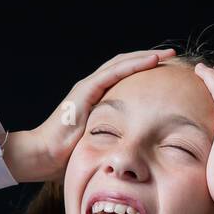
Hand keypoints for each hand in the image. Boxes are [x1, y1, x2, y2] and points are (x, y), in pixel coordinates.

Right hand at [1, 48, 178, 182]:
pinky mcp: (85, 91)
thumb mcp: (96, 146)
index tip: (165, 73)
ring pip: (122, 64)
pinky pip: (114, 73)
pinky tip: (152, 61)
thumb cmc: (65, 158)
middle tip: (172, 56)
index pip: (123, 78)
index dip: (143, 73)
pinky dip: (134, 64)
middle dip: (148, 59)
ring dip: (146, 57)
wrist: (41, 157)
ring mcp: (87, 87)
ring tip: (167, 54)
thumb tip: (132, 155)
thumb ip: (111, 142)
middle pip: (124, 66)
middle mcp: (91, 88)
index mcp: (95, 100)